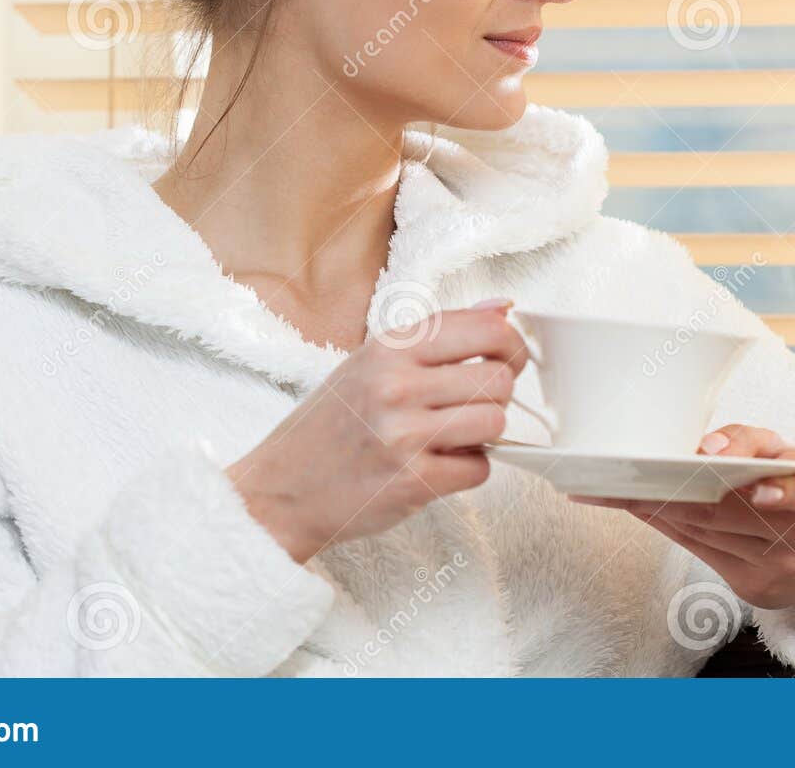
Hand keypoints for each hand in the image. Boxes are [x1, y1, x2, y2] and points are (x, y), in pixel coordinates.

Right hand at [226, 300, 528, 563]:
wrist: (282, 488)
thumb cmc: (332, 423)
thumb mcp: (373, 362)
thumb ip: (439, 335)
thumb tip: (504, 307)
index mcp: (389, 347)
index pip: (484, 328)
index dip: (511, 344)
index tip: (510, 359)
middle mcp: (396, 384)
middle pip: (498, 379)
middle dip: (497, 395)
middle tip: (474, 405)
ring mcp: (404, 434)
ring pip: (495, 423)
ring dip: (484, 434)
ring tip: (454, 436)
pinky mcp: (413, 481)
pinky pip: (479, 468)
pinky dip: (468, 470)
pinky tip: (439, 465)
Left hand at [569, 423, 794, 623]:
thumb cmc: (789, 486)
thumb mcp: (781, 452)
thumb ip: (746, 441)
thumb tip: (707, 448)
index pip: (786, 483)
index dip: (750, 477)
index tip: (713, 460)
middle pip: (725, 510)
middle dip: (671, 489)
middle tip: (623, 471)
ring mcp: (776, 568)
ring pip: (703, 533)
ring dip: (654, 507)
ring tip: (609, 485)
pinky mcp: (755, 590)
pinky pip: (699, 552)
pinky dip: (663, 526)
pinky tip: (632, 506)